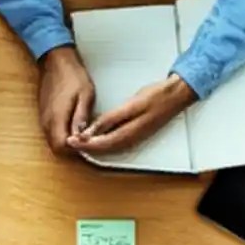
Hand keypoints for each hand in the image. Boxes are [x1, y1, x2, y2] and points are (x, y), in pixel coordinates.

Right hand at [37, 46, 94, 155]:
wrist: (56, 60)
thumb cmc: (73, 75)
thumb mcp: (85, 95)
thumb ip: (81, 118)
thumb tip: (81, 137)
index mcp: (57, 118)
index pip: (62, 146)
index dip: (75, 149)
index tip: (88, 143)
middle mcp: (47, 121)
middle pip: (56, 147)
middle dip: (71, 149)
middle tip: (87, 141)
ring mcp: (43, 118)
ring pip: (53, 140)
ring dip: (66, 143)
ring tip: (82, 134)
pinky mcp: (44, 114)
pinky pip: (51, 132)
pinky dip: (62, 134)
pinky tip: (74, 127)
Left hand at [69, 75, 196, 154]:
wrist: (175, 96)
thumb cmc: (155, 97)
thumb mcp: (131, 105)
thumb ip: (111, 119)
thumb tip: (93, 131)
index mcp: (128, 134)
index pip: (100, 145)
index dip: (84, 144)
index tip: (70, 141)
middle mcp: (130, 140)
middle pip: (102, 149)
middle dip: (85, 147)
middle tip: (69, 142)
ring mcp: (134, 138)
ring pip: (108, 147)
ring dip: (92, 145)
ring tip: (78, 140)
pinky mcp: (135, 133)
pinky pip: (114, 142)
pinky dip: (101, 141)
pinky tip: (95, 136)